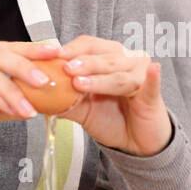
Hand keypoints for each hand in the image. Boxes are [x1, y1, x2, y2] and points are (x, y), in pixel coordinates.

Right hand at [0, 38, 56, 142]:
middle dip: (27, 64)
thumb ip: (11, 99)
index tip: (56, 52)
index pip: (7, 47)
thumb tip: (42, 102)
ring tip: (32, 105)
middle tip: (48, 78)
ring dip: (14, 89)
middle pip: (0, 53)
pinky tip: (14, 110)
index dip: (32, 49)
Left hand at [31, 36, 172, 155]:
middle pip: (104, 57)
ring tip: (81, 84)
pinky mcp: (153, 93)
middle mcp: (126, 61)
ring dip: (100, 77)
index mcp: (108, 58)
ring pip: (119, 73)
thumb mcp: (83, 109)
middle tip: (66, 69)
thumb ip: (64, 98)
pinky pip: (152, 84)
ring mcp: (142, 76)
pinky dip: (152, 77)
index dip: (73, 49)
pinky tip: (152, 70)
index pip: (90, 46)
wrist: (135, 143)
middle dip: (84, 63)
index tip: (54, 55)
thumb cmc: (112, 119)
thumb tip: (37, 96)